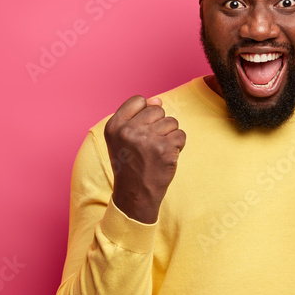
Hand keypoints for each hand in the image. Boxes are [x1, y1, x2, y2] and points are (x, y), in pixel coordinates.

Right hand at [104, 95, 186, 223]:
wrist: (135, 194)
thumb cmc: (130, 164)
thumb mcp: (122, 138)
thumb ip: (136, 116)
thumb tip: (157, 100)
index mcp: (114, 126)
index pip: (138, 100)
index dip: (144, 114)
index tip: (140, 131)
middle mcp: (127, 131)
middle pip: (157, 110)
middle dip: (159, 125)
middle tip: (149, 145)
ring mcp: (146, 139)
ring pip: (171, 121)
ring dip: (169, 136)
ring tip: (157, 151)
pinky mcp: (164, 149)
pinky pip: (181, 135)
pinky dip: (177, 146)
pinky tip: (166, 157)